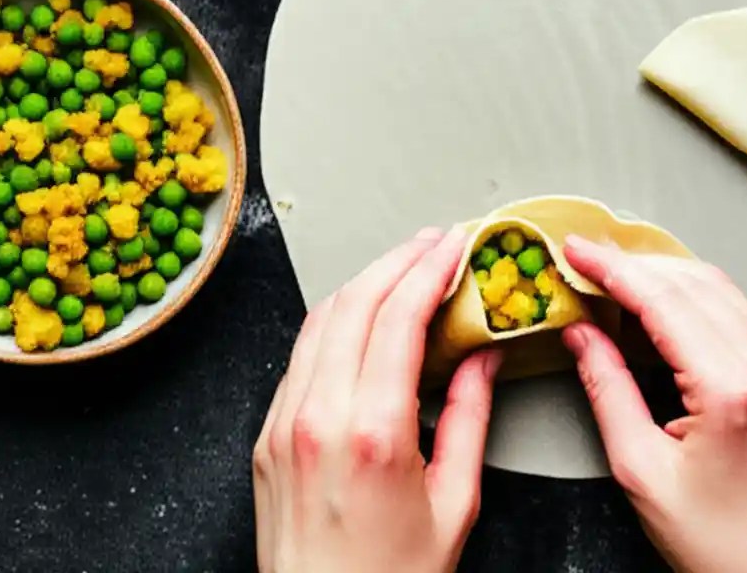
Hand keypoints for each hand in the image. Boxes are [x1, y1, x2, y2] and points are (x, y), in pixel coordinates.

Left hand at [253, 227, 502, 572]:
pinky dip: (334, 323)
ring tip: (402, 269)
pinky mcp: (265, 437)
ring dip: (364, 283)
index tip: (456, 245)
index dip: (430, 268)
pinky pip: (299, 357)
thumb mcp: (454, 503)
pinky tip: (362, 321)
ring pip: (318, 321)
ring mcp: (282, 424)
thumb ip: (471, 419)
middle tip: (436, 242)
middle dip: (399, 259)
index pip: (399, 317)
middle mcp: (318, 417)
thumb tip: (481, 359)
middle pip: (355, 302)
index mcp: (372, 432)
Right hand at [561, 236, 746, 572]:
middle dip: (632, 261)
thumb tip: (582, 336)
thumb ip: (607, 389)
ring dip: (660, 271)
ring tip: (611, 273)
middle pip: (692, 281)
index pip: (663, 301)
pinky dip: (687, 293)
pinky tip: (655, 299)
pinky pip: (732, 308)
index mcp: (732, 389)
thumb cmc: (719, 540)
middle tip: (584, 257)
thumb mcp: (640, 468)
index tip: (575, 250)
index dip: (612, 269)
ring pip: (715, 286)